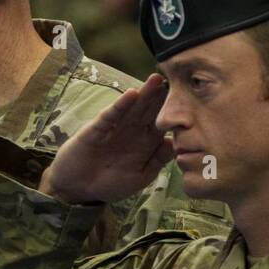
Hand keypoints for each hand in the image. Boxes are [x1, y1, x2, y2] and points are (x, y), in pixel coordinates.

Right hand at [39, 74, 174, 203]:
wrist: (76, 189)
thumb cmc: (109, 183)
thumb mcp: (139, 176)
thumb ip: (157, 161)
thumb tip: (176, 144)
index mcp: (145, 143)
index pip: (162, 123)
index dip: (174, 111)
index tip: (191, 99)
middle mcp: (132, 132)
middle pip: (149, 111)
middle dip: (161, 96)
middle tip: (177, 78)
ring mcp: (114, 128)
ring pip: (133, 109)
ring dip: (144, 94)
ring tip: (156, 79)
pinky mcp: (97, 129)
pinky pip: (111, 116)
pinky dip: (121, 106)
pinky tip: (132, 95)